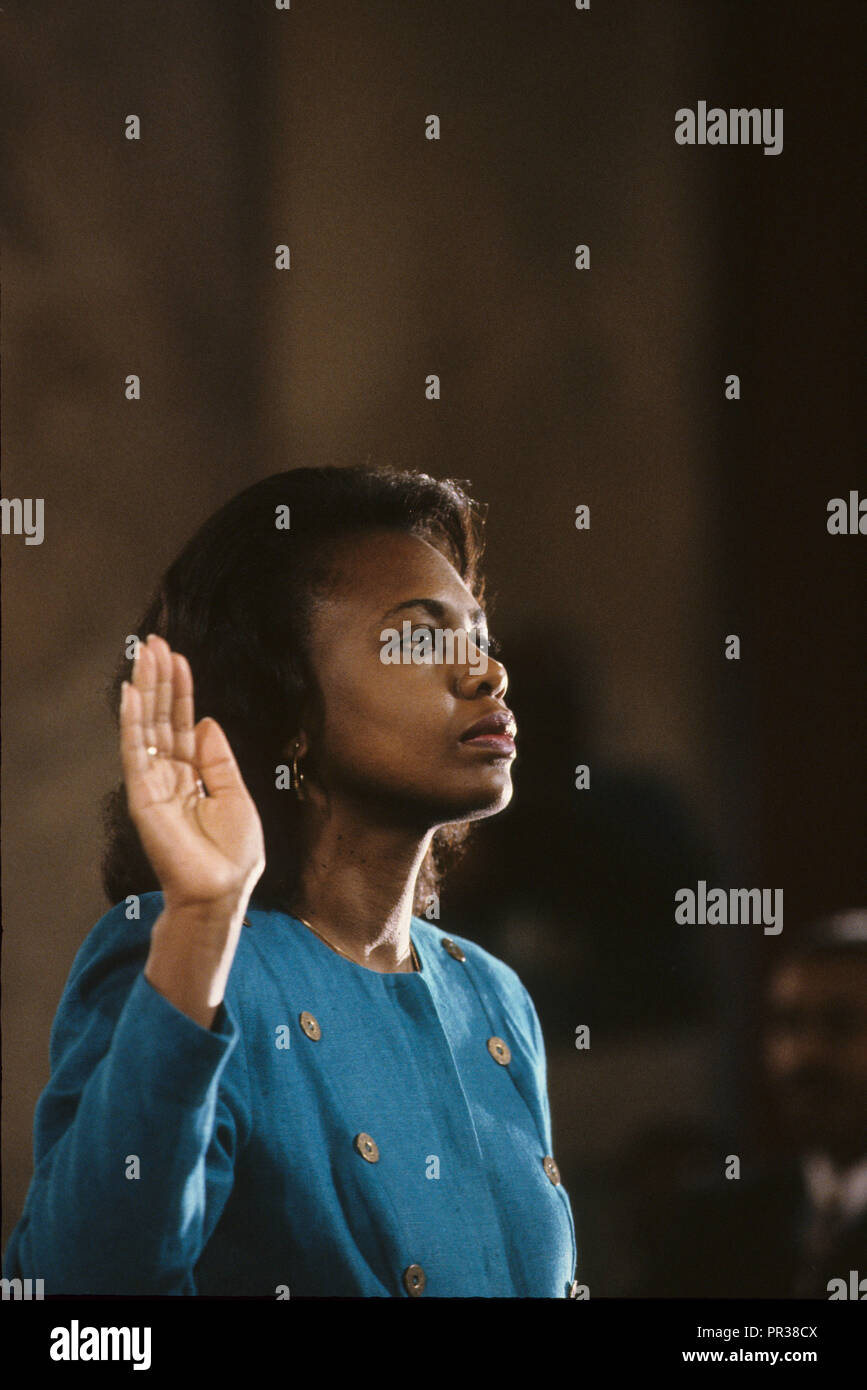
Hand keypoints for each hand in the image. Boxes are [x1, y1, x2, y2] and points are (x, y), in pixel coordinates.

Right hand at [120, 634, 265, 913]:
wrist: (223, 892)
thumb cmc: (233, 855)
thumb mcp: (236, 796)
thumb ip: (218, 759)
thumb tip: (205, 721)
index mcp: (194, 775)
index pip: (182, 723)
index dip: (181, 690)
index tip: (177, 656)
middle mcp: (170, 775)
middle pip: (161, 718)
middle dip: (159, 679)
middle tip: (155, 641)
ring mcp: (154, 783)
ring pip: (146, 726)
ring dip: (144, 689)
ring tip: (144, 653)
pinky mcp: (143, 795)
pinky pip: (135, 751)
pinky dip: (131, 721)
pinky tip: (129, 693)